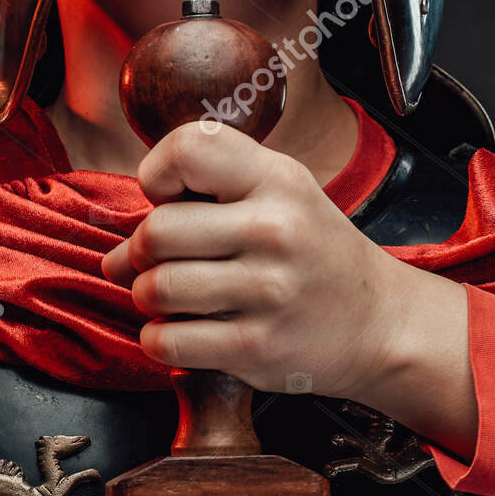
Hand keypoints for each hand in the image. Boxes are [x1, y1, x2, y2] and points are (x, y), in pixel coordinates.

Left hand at [100, 118, 407, 400]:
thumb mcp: (281, 195)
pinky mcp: (258, 347)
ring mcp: (268, 292)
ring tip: (169, 297)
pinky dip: (158, 339)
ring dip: (146, 297)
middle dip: (139, 251)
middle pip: (156, 232)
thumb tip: (113, 248)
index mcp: (278, 179)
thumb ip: (205, 196)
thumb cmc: (315, 255)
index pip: (187, 148)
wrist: (381, 323)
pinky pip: (168, 342)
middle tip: (155, 261)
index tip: (168, 197)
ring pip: (155, 289)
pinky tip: (180, 330)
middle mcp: (275, 230)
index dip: (157, 173)